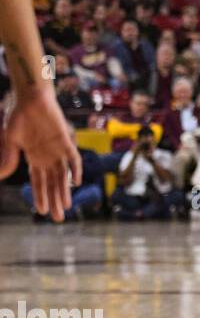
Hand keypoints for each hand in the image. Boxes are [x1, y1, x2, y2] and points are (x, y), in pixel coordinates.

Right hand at [0, 88, 81, 221]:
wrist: (30, 99)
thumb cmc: (19, 117)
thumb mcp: (11, 141)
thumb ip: (9, 157)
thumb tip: (3, 176)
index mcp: (35, 158)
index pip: (39, 183)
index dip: (40, 197)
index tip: (41, 212)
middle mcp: (48, 157)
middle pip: (53, 183)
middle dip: (55, 200)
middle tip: (58, 218)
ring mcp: (57, 150)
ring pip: (63, 176)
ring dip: (65, 191)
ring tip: (66, 207)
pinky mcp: (65, 140)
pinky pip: (73, 158)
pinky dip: (75, 169)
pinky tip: (76, 182)